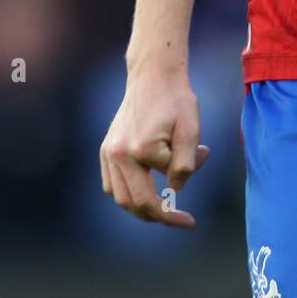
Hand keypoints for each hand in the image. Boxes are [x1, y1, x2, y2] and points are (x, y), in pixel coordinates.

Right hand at [100, 69, 209, 228]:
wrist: (154, 75)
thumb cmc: (177, 100)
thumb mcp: (191, 130)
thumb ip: (185, 165)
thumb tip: (175, 191)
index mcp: (140, 150)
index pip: (155, 197)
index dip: (173, 214)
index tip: (191, 222)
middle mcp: (117, 154)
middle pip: (133, 203)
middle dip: (157, 216)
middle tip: (180, 218)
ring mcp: (107, 152)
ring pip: (119, 197)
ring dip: (141, 208)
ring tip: (165, 205)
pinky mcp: (105, 149)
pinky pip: (112, 184)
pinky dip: (128, 194)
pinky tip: (147, 190)